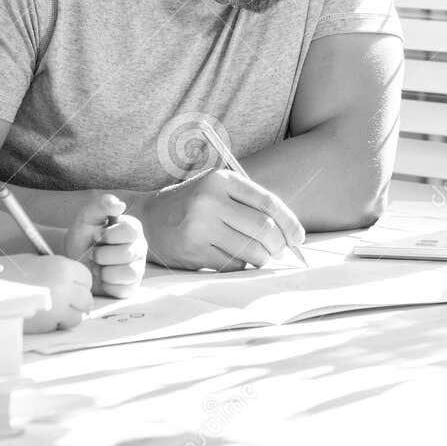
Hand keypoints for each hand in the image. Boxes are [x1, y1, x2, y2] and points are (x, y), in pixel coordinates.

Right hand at [0, 253, 92, 333]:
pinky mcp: (47, 325)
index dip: (80, 284)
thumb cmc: (6, 273)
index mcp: (62, 267)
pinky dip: (55, 325)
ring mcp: (58, 308)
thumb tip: (74, 284)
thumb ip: (58, 272)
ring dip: (68, 316)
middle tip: (63, 303)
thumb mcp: (36, 262)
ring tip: (51, 311)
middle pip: (86, 299)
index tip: (73, 288)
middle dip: (77, 302)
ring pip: (77, 317)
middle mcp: (65, 287)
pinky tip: (40, 318)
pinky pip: (60, 327)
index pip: (86, 278)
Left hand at [63, 193, 146, 297]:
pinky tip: (102, 278)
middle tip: (94, 253)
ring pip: (128, 273)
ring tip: (98, 267)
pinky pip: (124, 290)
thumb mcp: (87, 217)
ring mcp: (138, 268)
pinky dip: (107, 285)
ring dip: (105, 271)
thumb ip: (101, 205)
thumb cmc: (83, 238)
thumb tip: (119, 205)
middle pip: (128, 253)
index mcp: (133, 228)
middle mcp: (140, 248)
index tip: (96, 236)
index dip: (109, 235)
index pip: (130, 232)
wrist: (73, 261)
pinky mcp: (131, 287)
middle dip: (103, 254)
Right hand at [138, 168, 304, 270]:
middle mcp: (210, 201)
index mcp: (221, 180)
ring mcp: (200, 227)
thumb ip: (249, 203)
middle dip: (278, 245)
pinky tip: (236, 258)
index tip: (299, 238)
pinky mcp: (193, 250)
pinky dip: (242, 265)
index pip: (268, 202)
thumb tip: (289, 233)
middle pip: (263, 228)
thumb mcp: (218, 190)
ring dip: (262, 257)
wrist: (147, 219)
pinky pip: (232, 264)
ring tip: (259, 254)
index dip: (289, 222)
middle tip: (279, 250)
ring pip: (250, 250)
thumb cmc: (192, 204)